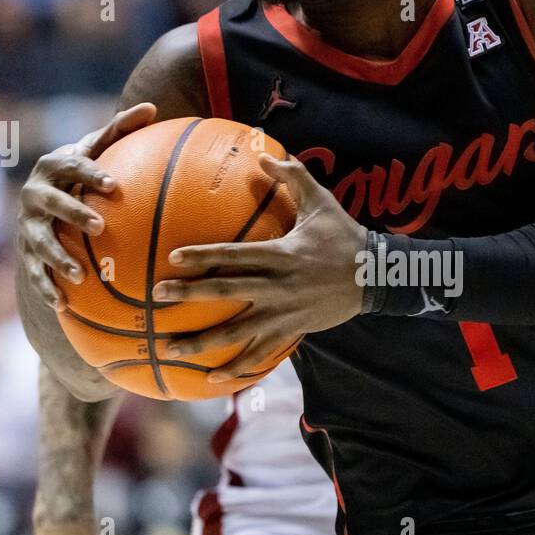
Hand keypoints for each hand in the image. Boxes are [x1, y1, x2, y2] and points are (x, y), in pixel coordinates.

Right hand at [17, 102, 156, 310]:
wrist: (40, 194)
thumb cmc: (79, 170)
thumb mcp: (95, 148)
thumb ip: (120, 130)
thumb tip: (152, 108)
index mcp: (54, 165)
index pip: (71, 165)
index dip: (90, 173)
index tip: (113, 185)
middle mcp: (36, 193)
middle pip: (52, 202)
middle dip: (72, 213)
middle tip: (99, 227)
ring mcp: (29, 223)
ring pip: (40, 241)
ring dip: (58, 258)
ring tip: (80, 275)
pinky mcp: (26, 250)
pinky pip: (34, 272)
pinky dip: (46, 289)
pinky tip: (64, 305)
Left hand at [153, 153, 367, 381]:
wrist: (376, 276)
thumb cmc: (344, 236)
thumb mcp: (321, 202)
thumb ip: (292, 177)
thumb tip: (263, 155)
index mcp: (280, 254)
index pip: (234, 256)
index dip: (203, 256)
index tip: (174, 258)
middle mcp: (278, 286)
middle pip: (226, 292)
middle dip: (190, 295)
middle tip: (158, 296)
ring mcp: (284, 313)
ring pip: (237, 332)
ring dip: (202, 343)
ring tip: (170, 349)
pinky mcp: (292, 331)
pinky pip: (261, 353)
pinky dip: (238, 368)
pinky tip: (213, 380)